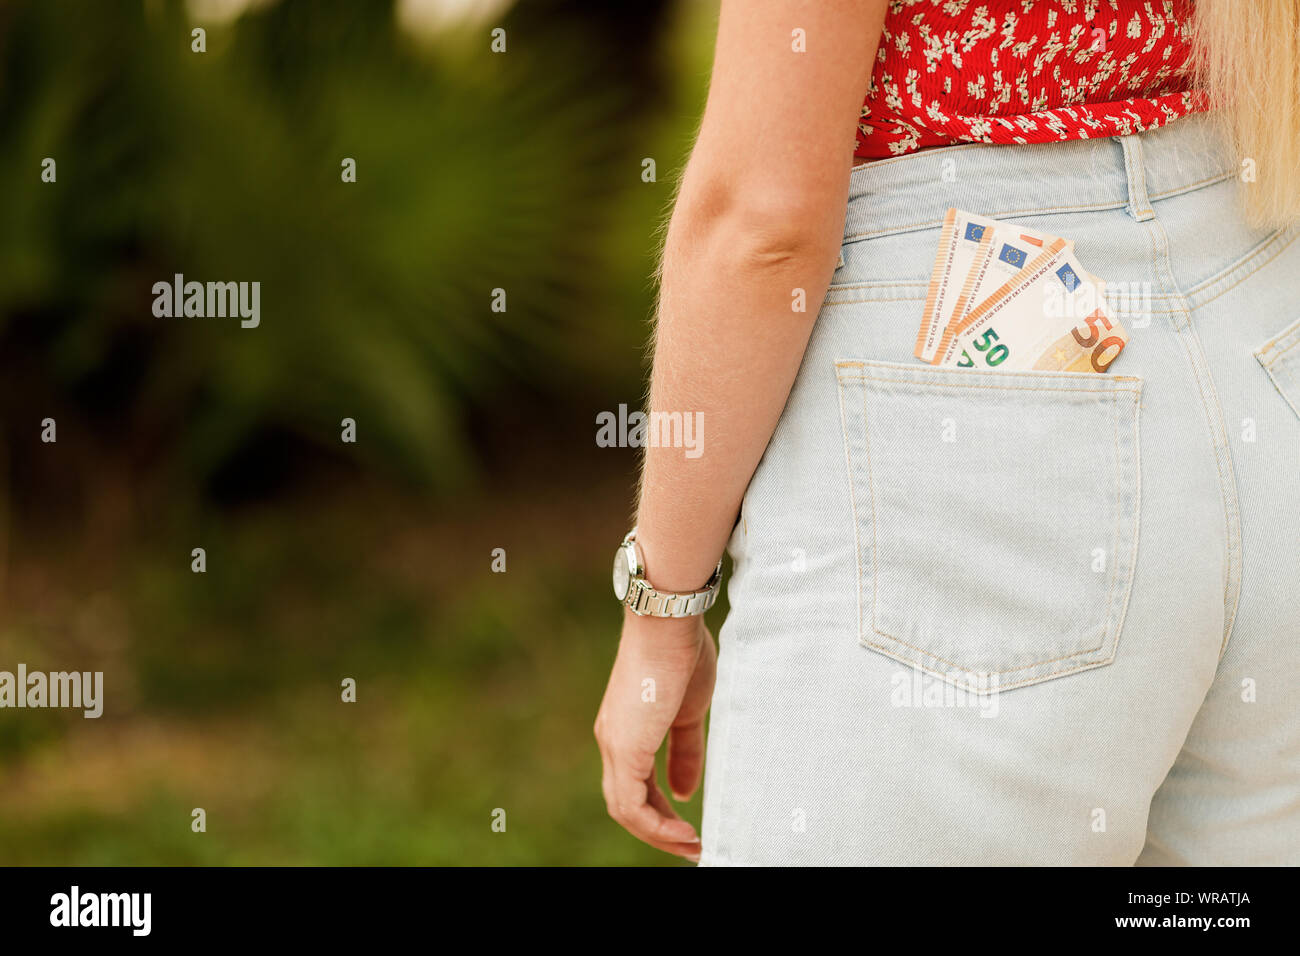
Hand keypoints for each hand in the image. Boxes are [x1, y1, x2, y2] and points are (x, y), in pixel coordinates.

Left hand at [594, 608, 716, 861]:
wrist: (669, 622)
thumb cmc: (682, 654)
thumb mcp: (689, 711)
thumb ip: (685, 751)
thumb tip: (685, 792)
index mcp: (625, 729)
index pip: (634, 785)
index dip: (661, 813)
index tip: (688, 828)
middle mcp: (612, 740)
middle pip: (626, 803)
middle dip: (659, 831)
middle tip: (692, 847)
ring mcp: (615, 744)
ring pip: (625, 809)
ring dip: (658, 835)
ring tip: (692, 846)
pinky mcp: (625, 747)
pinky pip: (632, 804)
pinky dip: (656, 826)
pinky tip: (683, 833)